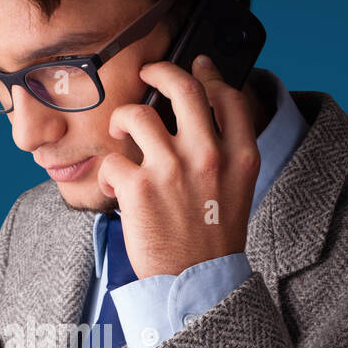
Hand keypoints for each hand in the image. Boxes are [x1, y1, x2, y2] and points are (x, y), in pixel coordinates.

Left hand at [96, 55, 260, 279]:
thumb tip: (202, 117)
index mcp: (240, 156)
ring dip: (121, 120)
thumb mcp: (236, 189)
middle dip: (159, 70)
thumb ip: (224, 153)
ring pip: (136, 115)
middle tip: (146, 71)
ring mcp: (172, 169)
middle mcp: (208, 155)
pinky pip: (112, 160)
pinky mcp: (138, 187)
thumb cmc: (211, 236)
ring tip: (120, 134)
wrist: (196, 282)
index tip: (196, 66)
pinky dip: (107, 175)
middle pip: (183, 87)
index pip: (228, 96)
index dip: (209, 74)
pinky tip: (113, 189)